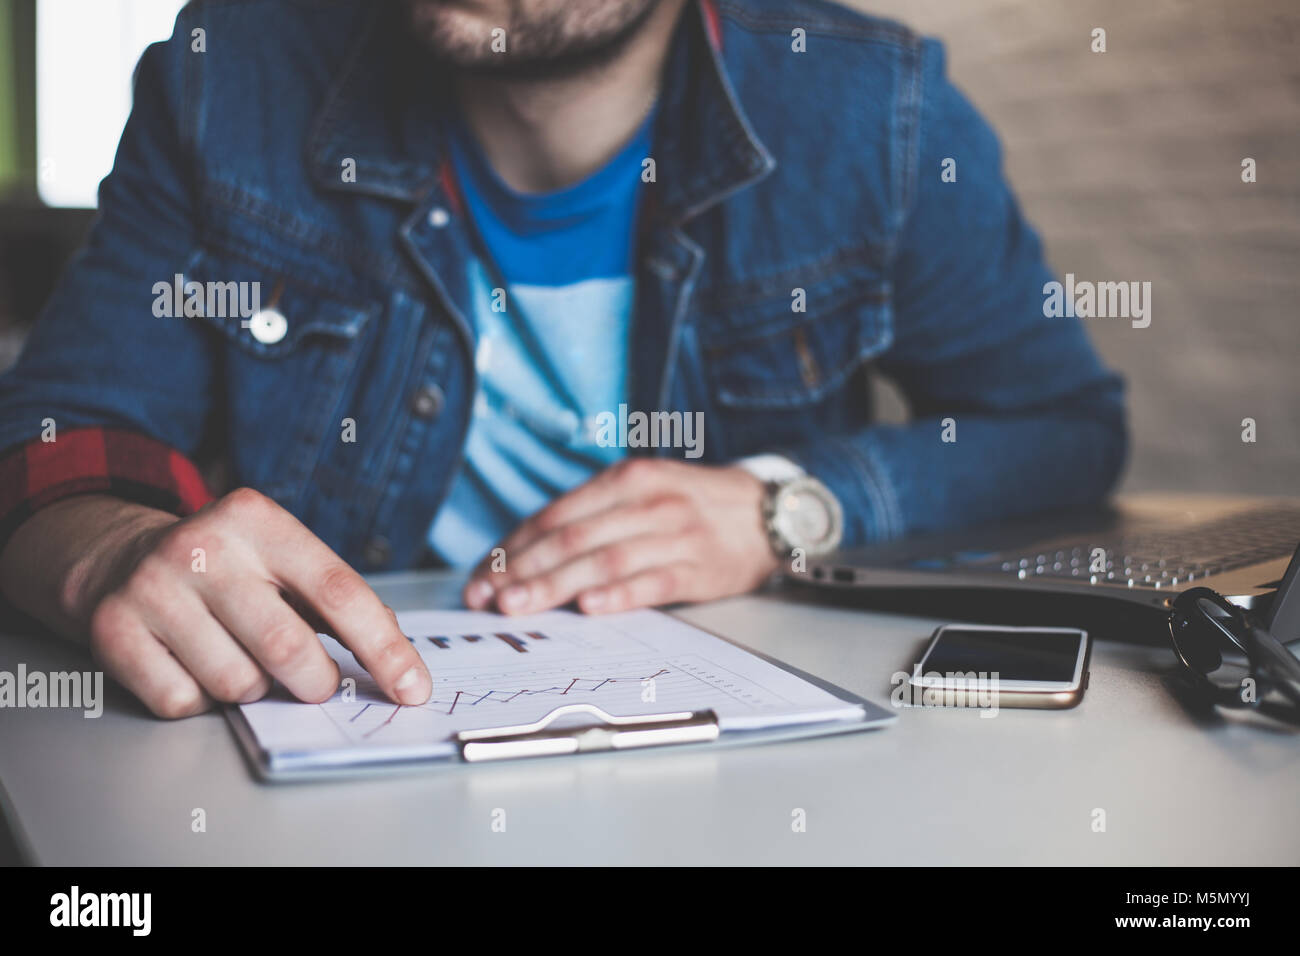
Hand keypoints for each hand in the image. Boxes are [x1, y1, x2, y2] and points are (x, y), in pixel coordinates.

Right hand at [3, 489, 431, 718]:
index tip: (413, 688)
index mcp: (258, 520)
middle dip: (317, 682)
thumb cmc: (226, 568)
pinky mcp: (114, 630)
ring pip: (237, 683)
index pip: (340, 592)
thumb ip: (337, 600)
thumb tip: (398, 656)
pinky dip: (201, 701)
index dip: (384, 648)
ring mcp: (153, 587)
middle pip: (289, 647)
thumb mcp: (282, 559)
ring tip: (241, 659)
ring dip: (254, 690)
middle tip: (317, 683)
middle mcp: (203, 547)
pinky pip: (183, 701)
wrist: (118, 557)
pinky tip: (194, 666)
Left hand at [462, 459, 779, 615]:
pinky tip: (591, 609)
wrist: (767, 511)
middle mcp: (647, 501)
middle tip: (488, 597)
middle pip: (573, 537)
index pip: (556, 515)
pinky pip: (653, 581)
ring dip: (557, 585)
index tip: (481, 575)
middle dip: (523, 569)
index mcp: (625, 479)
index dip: (513, 547)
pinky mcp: (699, 567)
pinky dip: (620, 595)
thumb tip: (526, 557)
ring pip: (604, 560)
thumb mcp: (642, 492)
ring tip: (521, 606)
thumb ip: (593, 517)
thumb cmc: (692, 506)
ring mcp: (675, 534)